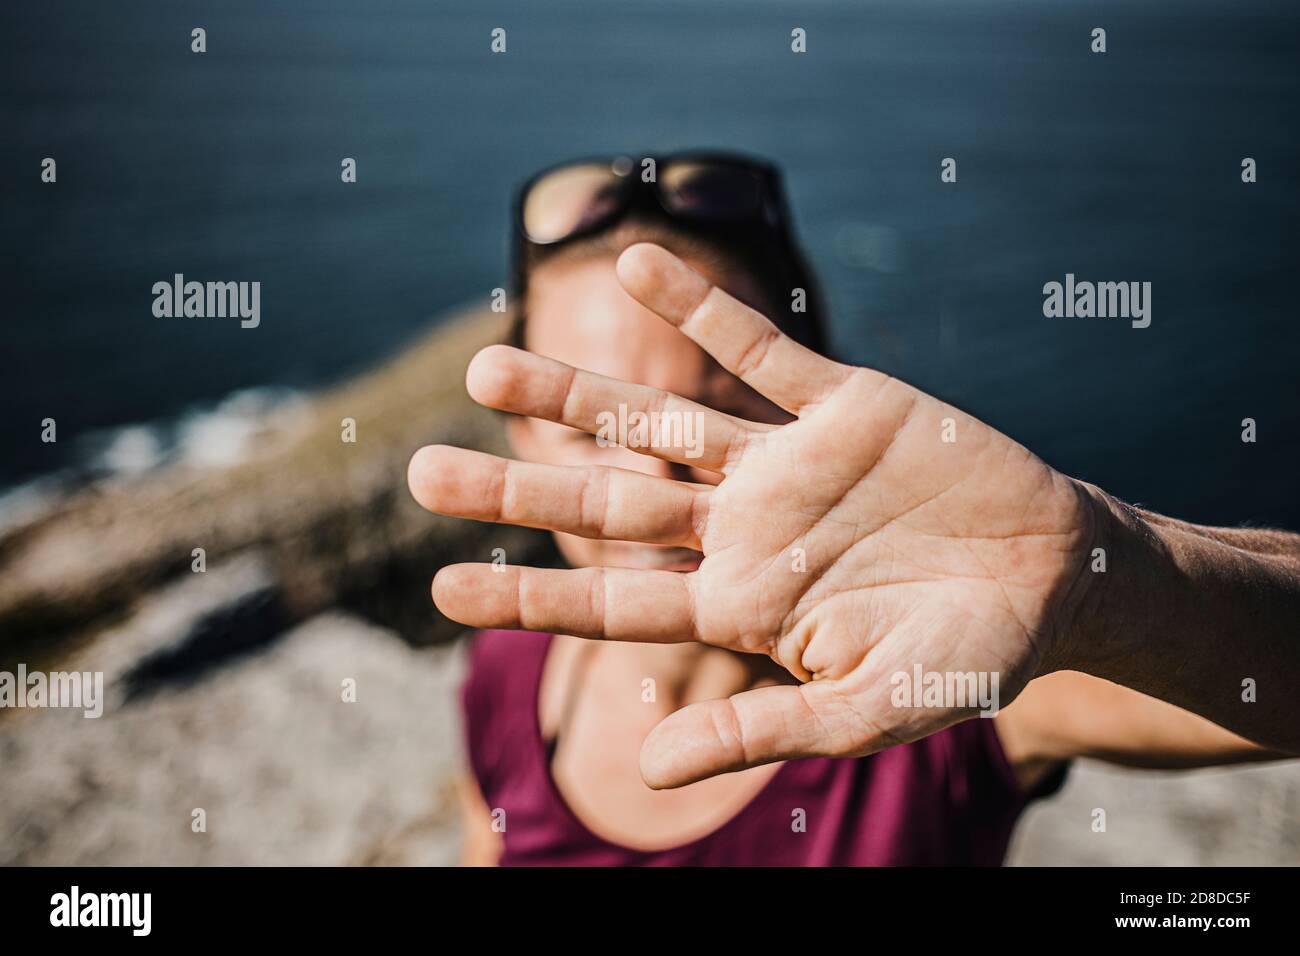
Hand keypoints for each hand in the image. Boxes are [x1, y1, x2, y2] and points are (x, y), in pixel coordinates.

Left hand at [408, 243, 1099, 787]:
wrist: (1056, 576)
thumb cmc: (965, 660)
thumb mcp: (865, 711)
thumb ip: (761, 730)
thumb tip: (648, 772)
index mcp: (742, 606)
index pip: (613, 602)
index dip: (530, 597)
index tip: (441, 589)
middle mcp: (743, 528)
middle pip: (606, 504)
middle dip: (517, 490)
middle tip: (417, 474)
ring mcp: (784, 463)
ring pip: (658, 420)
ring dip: (573, 395)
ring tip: (483, 363)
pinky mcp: (840, 403)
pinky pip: (757, 347)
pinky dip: (697, 310)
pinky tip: (632, 264)